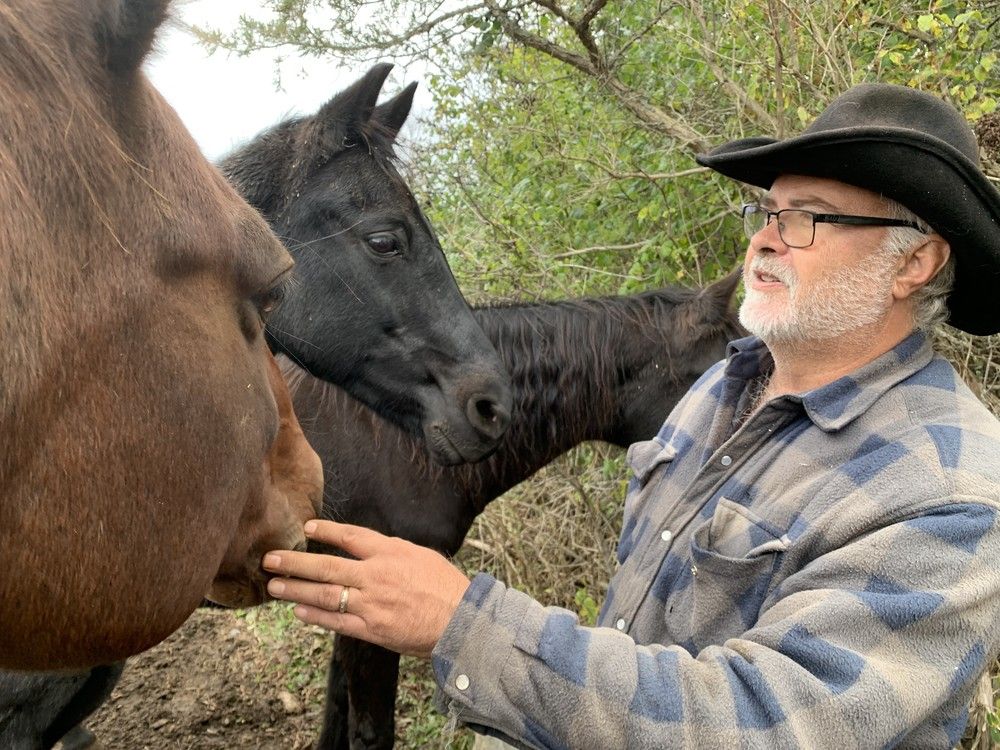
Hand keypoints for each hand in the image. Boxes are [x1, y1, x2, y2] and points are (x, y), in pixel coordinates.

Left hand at [262, 520, 470, 657]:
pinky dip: (315, 615)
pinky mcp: (372, 628)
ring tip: (274, 586)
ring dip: (296, 589)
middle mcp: (376, 575)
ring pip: (324, 594)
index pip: (350, 537)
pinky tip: (298, 610)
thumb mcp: (420, 556)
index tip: (306, 528)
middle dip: (294, 562)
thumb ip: (391, 551)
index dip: (326, 531)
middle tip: (269, 559)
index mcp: (390, 553)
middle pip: (326, 566)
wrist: (460, 620)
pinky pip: (336, 621)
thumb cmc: (445, 586)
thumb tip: (368, 547)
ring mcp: (371, 603)